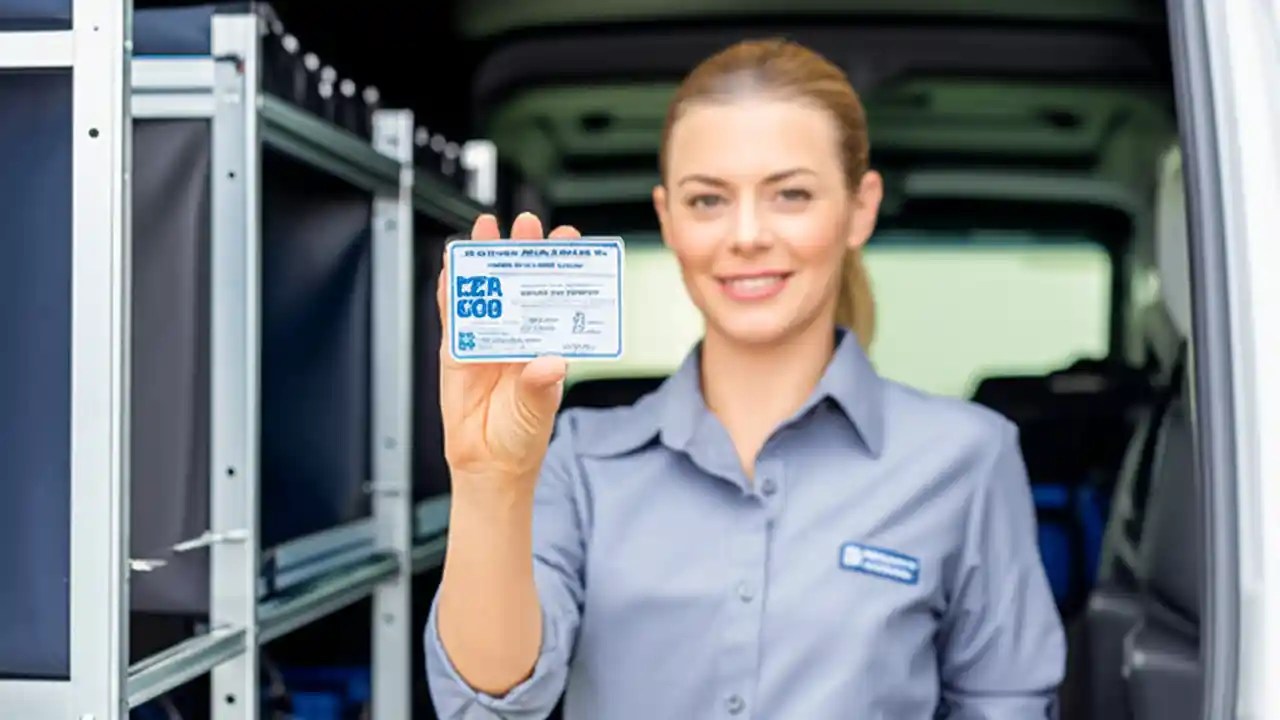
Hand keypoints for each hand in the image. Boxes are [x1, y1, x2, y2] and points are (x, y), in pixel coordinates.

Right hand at [438, 212, 580, 485]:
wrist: (488, 463)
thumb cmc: (522, 436)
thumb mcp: (537, 410)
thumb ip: (540, 386)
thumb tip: (550, 363)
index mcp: (544, 343)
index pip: (555, 296)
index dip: (559, 267)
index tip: (567, 240)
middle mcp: (517, 336)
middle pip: (519, 284)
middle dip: (521, 251)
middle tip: (526, 224)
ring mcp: (486, 340)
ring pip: (484, 292)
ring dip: (483, 261)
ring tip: (485, 230)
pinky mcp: (457, 352)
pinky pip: (453, 317)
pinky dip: (450, 293)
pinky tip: (451, 270)